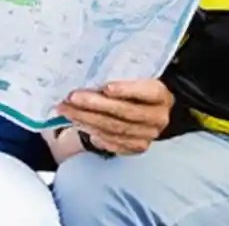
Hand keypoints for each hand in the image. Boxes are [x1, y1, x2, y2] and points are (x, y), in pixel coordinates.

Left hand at [56, 79, 172, 154]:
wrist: (151, 113)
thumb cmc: (139, 91)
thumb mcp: (138, 79)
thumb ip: (122, 80)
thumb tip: (92, 80)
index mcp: (161, 96)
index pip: (147, 92)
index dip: (126, 90)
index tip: (105, 87)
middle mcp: (158, 118)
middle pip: (124, 112)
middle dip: (95, 105)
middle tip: (72, 98)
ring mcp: (148, 136)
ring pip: (114, 129)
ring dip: (86, 119)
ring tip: (67, 110)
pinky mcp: (136, 148)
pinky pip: (111, 142)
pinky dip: (92, 132)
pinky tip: (78, 123)